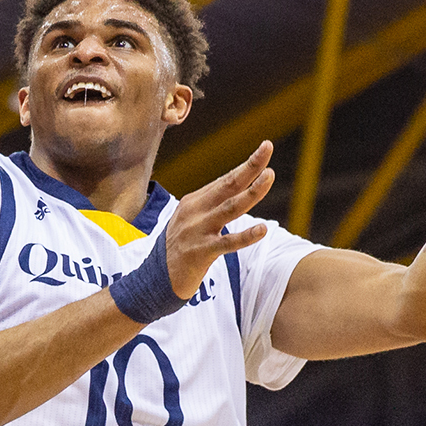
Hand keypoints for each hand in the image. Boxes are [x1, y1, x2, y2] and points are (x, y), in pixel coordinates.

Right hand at [165, 141, 275, 297]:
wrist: (156, 278)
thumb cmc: (180, 247)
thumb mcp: (191, 220)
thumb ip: (212, 205)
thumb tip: (236, 188)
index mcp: (194, 201)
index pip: (226, 180)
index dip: (247, 164)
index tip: (265, 147)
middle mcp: (195, 211)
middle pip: (228, 185)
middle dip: (250, 166)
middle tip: (267, 148)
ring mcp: (197, 231)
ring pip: (230, 207)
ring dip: (252, 192)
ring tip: (269, 176)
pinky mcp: (201, 252)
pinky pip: (228, 243)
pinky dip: (246, 236)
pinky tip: (263, 229)